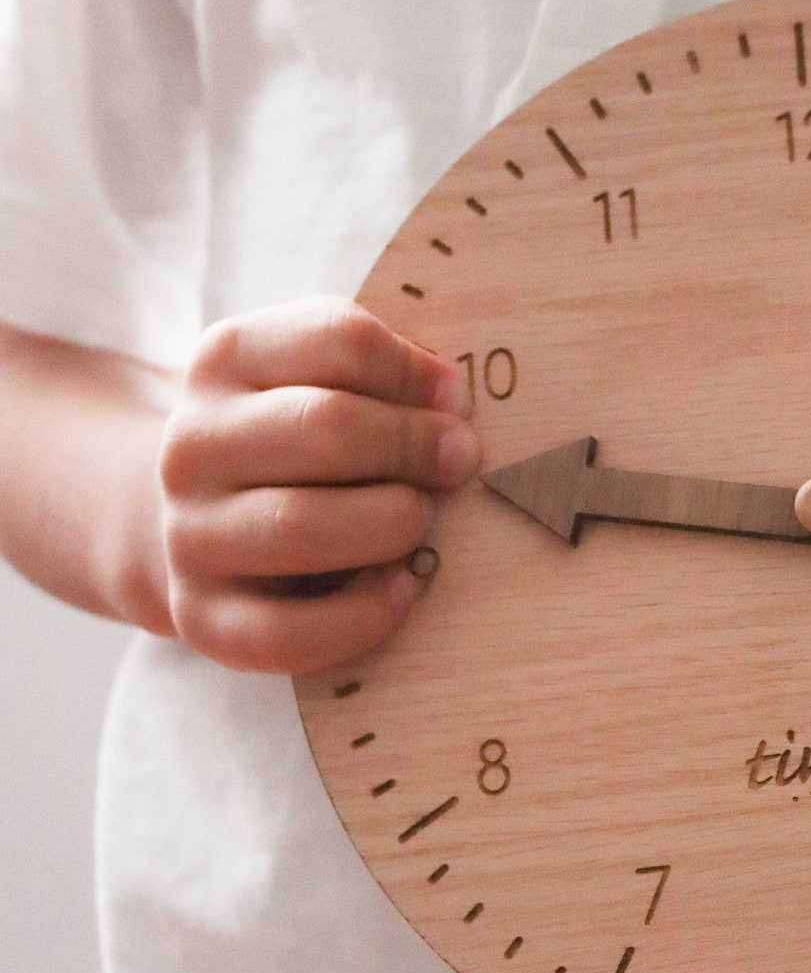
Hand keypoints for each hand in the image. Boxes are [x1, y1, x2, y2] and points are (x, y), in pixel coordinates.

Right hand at [158, 297, 478, 672]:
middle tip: (459, 462)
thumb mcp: (321, 375)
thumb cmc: (293, 437)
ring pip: (301, 526)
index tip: (454, 399)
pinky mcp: (201, 615)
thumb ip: (385, 370)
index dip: (414, 371)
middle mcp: (193, 442)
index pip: (339, 340)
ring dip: (389, 523)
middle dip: (413, 445)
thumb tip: (452, 400)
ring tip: (422, 519)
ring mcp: (189, 532)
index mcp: (229, 357)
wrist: (196, 515)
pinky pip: (285, 631)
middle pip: (325, 426)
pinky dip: (360, 617)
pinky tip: (402, 591)